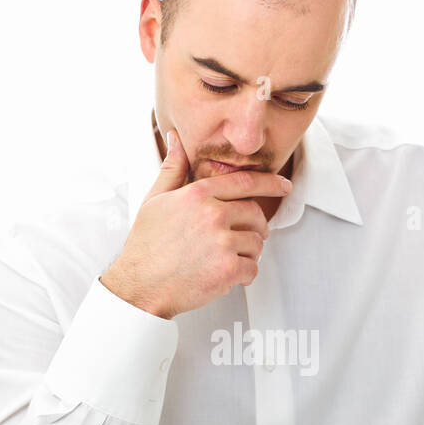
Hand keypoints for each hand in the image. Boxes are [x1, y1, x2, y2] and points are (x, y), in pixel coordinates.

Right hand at [100, 129, 291, 318]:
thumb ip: (172, 169)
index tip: (283, 185)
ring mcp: (222, 242)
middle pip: (255, 214)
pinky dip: (244, 275)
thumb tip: (175, 139)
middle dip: (254, 226)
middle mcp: (213, 214)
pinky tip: (226, 276)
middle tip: (242, 238)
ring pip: (256, 243)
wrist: (140, 285)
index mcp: (198, 194)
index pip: (245, 182)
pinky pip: (253, 268)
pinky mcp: (228, 269)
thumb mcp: (155, 200)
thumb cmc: (146, 245)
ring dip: (247, 253)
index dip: (270, 182)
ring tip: (226, 259)